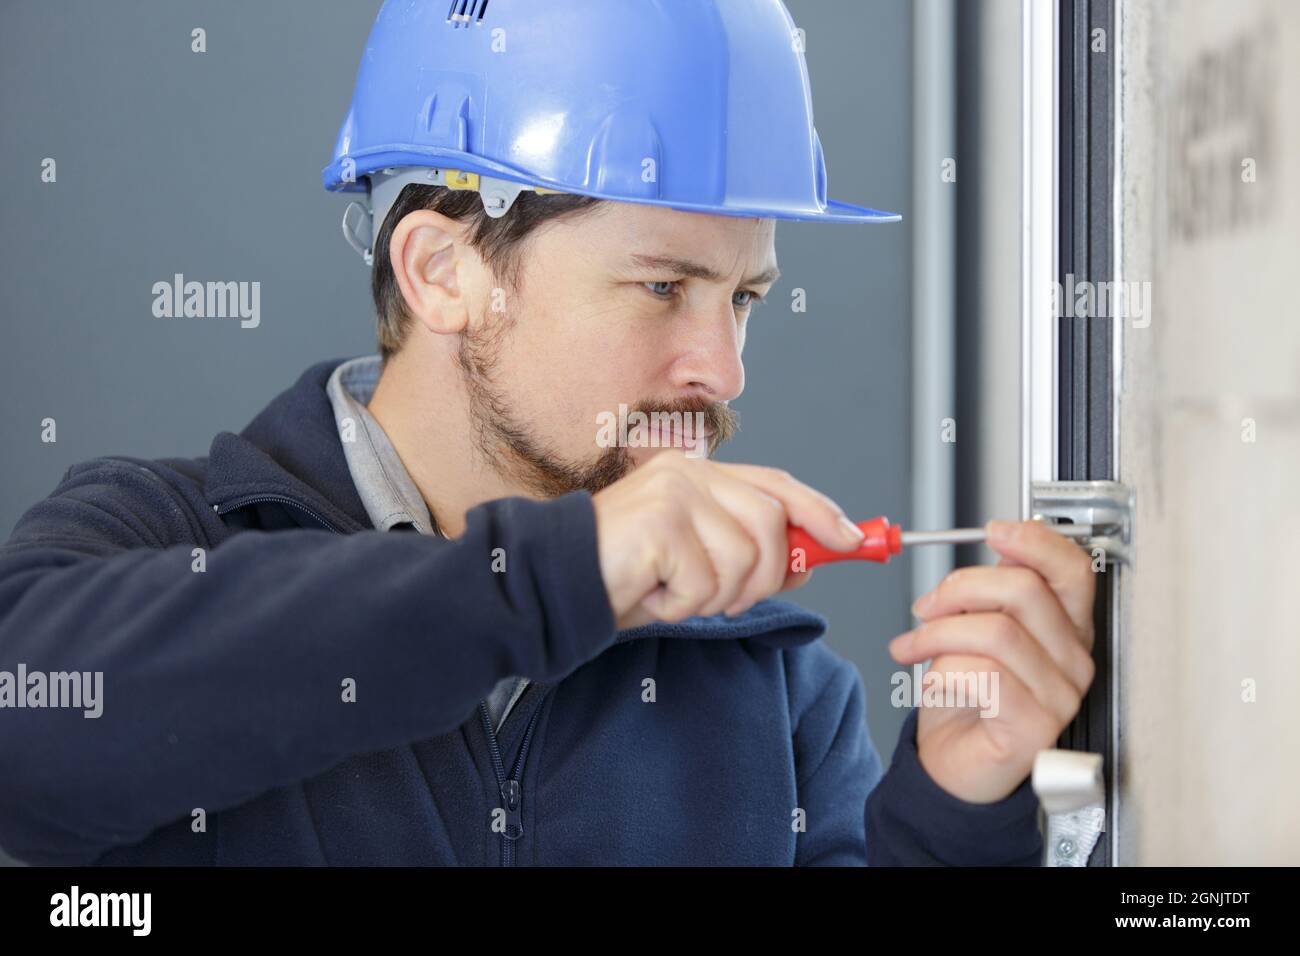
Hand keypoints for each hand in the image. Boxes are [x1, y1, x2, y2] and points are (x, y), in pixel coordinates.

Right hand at [592, 451, 864, 628]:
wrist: (556, 587)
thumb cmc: (624, 577)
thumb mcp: (697, 566)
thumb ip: (750, 554)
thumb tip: (812, 558)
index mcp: (700, 475)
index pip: (777, 484)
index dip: (820, 511)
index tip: (853, 539)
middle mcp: (689, 474)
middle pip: (772, 525)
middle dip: (762, 577)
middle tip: (718, 598)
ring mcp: (675, 493)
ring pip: (745, 559)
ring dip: (715, 596)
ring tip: (673, 592)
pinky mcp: (661, 521)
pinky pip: (707, 581)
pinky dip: (683, 605)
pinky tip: (653, 595)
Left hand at [888, 518, 1097, 802]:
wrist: (952, 765)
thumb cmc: (965, 698)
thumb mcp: (973, 628)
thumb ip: (989, 592)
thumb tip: (993, 544)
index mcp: (1065, 627)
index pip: (1072, 570)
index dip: (1035, 542)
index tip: (993, 530)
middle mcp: (1073, 660)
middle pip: (1025, 591)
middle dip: (960, 588)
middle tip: (926, 607)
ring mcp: (1060, 697)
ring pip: (996, 633)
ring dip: (937, 634)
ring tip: (912, 647)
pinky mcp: (1036, 728)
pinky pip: (984, 677)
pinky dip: (943, 672)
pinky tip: (932, 682)